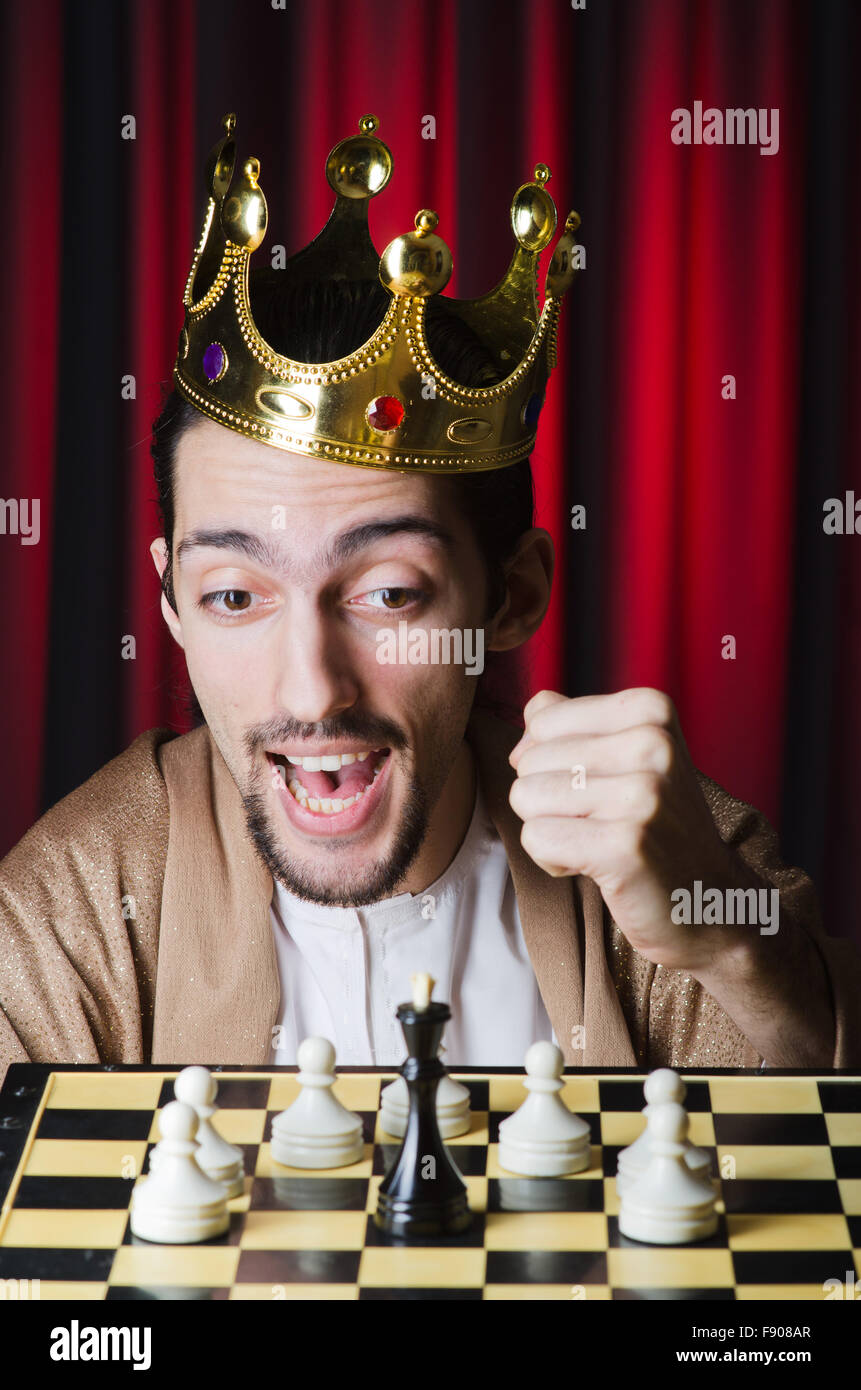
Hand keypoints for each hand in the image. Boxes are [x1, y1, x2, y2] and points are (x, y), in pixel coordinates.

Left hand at [508, 688, 755, 971]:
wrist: (709, 899)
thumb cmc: (654, 825)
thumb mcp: (627, 758)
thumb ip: (572, 724)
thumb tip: (526, 726)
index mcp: (651, 709)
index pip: (541, 719)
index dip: (551, 762)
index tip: (601, 788)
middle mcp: (651, 743)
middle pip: (529, 760)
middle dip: (548, 800)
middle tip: (602, 822)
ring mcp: (642, 795)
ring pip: (526, 797)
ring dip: (550, 830)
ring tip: (599, 842)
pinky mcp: (624, 845)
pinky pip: (537, 838)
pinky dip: (552, 860)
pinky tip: (596, 865)